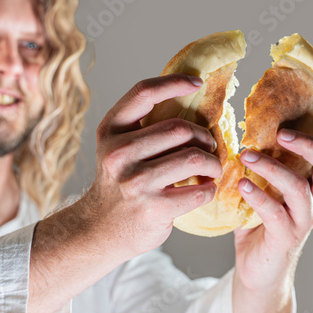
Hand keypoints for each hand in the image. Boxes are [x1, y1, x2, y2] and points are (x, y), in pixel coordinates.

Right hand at [80, 74, 221, 257]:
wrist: (100, 230)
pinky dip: (210, 190)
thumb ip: (142, 127)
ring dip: (212, 163)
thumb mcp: (117, 148)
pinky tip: (203, 190)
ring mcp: (135, 182)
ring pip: (193, 157)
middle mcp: (118, 153)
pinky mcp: (153, 208)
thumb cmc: (118, 183)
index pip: (144, 92)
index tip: (197, 83)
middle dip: (204, 137)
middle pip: (179, 128)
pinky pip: (199, 191)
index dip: (174, 82)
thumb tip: (191, 101)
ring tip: (211, 169)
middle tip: (209, 147)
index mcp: (110, 130)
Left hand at [233, 114, 312, 290]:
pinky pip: (275, 213)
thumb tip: (239, 131)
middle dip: (308, 144)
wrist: (258, 274)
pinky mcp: (286, 239)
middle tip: (281, 133)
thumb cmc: (258, 227)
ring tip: (246, 156)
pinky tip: (241, 185)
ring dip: (272, 167)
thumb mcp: (264, 190)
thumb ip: (261, 166)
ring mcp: (303, 221)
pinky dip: (257, 195)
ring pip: (300, 187)